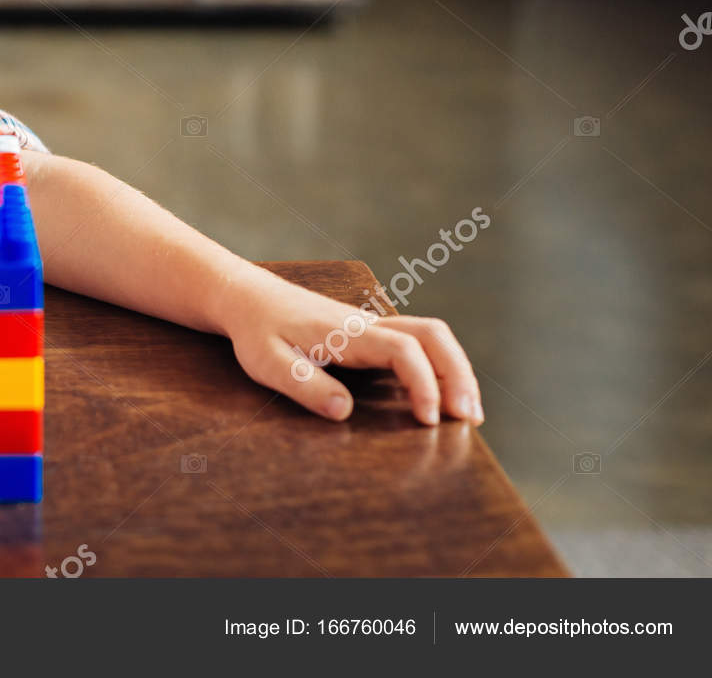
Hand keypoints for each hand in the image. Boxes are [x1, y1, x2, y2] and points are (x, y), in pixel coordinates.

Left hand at [219, 268, 483, 425]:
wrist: (247, 297)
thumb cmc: (255, 331)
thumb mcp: (266, 362)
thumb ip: (303, 383)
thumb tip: (344, 411)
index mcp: (347, 332)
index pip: (403, 350)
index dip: (423, 384)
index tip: (428, 420)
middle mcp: (368, 324)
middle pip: (434, 335)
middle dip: (459, 374)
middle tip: (470, 417)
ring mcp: (372, 327)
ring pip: (431, 336)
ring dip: (455, 370)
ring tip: (467, 412)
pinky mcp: (370, 335)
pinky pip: (418, 344)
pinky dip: (440, 367)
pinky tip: (441, 396)